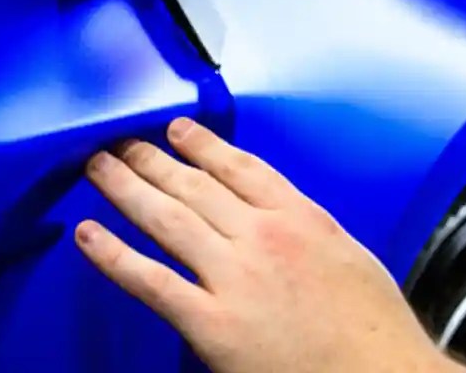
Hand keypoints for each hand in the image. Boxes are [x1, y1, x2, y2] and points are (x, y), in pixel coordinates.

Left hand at [75, 118, 461, 372]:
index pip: (239, 167)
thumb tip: (279, 219)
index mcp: (300, 218)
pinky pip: (151, 280)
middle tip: (121, 144)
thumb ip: (306, 232)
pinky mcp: (212, 322)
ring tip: (98, 169)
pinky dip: (113, 255)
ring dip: (124, 187)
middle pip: (193, 184)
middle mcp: (261, 237)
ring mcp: (233, 277)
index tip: (176, 131)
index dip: (200, 145)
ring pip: (166, 218)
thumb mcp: (350, 258)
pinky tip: (89, 234)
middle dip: (150, 160)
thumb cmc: (376, 334)